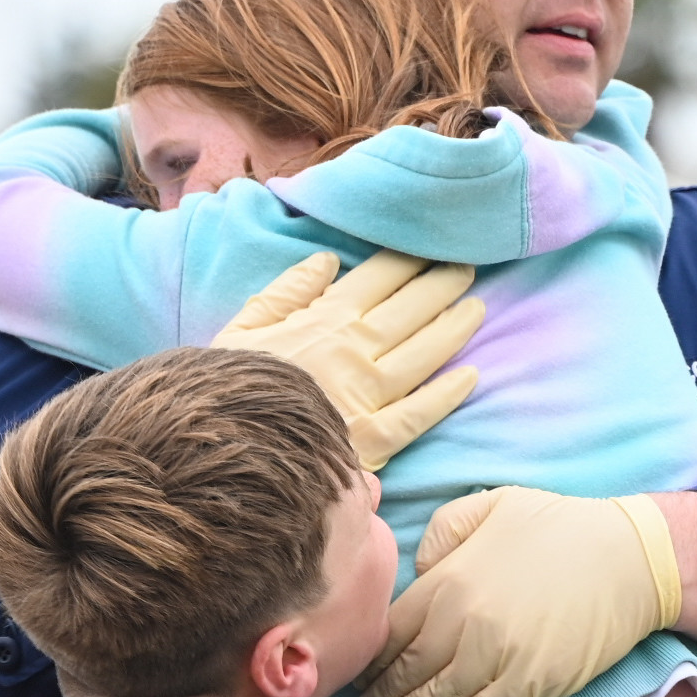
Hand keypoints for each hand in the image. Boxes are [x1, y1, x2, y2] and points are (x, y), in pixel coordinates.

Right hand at [213, 249, 483, 469]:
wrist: (220, 450)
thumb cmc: (224, 388)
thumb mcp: (241, 329)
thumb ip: (285, 292)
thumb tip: (327, 260)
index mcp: (322, 319)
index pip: (377, 279)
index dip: (408, 261)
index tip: (431, 247)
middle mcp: (353, 350)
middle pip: (409, 310)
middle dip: (440, 285)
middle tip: (467, 267)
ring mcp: (367, 395)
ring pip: (422, 354)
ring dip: (453, 328)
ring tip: (476, 308)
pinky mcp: (373, 441)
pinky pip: (418, 413)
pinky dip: (446, 394)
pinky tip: (470, 376)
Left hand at [357, 486, 682, 696]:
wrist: (630, 558)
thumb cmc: (560, 527)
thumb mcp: (491, 505)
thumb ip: (441, 532)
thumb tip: (418, 573)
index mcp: (448, 581)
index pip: (391, 631)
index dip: (371, 657)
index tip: (359, 672)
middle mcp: (465, 623)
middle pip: (407, 671)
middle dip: (380, 695)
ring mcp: (497, 657)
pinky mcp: (530, 683)